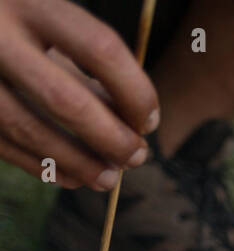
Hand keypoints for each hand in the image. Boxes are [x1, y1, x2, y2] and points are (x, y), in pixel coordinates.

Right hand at [0, 0, 156, 188]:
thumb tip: (135, 127)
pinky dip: (42, 166)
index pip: (100, 50)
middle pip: (64, 99)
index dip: (135, 92)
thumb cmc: (19, 24)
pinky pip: (2, 142)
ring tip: (108, 178)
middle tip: (136, 157)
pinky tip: (72, 177)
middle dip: (109, 139)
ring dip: (76, 162)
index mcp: (31, 4)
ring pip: (27, 128)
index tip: (149, 121)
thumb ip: (90, 69)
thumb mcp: (53, 28)